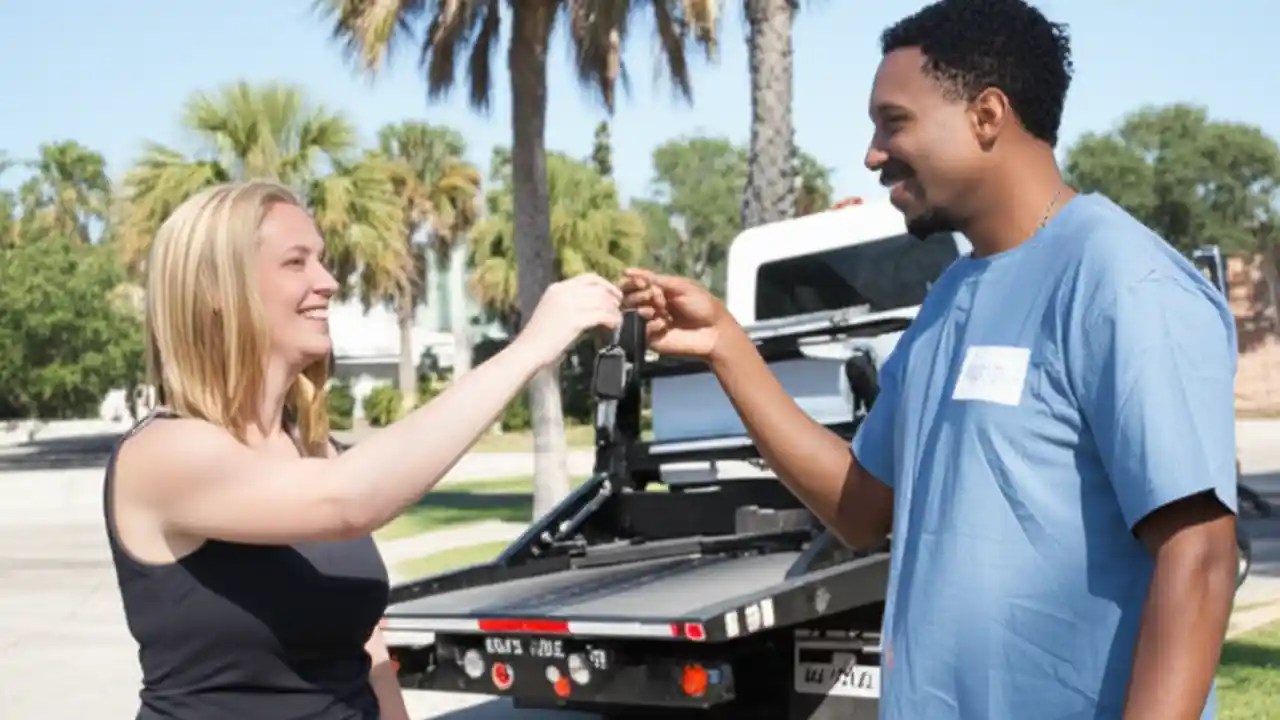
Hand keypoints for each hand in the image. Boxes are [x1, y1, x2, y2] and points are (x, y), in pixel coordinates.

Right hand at [517, 272, 622, 365]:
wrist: (528, 350)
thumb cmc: (539, 335)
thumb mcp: (552, 309)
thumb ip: (570, 302)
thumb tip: (593, 303)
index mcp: (557, 288)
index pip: (588, 278)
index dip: (605, 284)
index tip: (614, 294)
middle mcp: (563, 292)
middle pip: (598, 289)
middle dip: (612, 298)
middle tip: (619, 308)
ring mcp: (569, 306)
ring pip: (602, 301)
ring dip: (614, 311)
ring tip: (617, 320)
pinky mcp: (575, 321)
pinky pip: (601, 315)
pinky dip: (611, 319)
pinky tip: (613, 326)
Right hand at [619, 268, 733, 358]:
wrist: (713, 331)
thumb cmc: (701, 305)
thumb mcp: (680, 286)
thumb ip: (655, 279)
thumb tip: (627, 271)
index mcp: (656, 291)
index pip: (633, 284)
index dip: (632, 282)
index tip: (640, 282)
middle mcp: (650, 306)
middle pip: (628, 299)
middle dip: (638, 295)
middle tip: (654, 297)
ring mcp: (649, 323)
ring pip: (630, 314)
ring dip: (643, 309)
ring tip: (659, 310)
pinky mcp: (651, 339)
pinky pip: (640, 331)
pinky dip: (650, 325)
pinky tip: (664, 324)